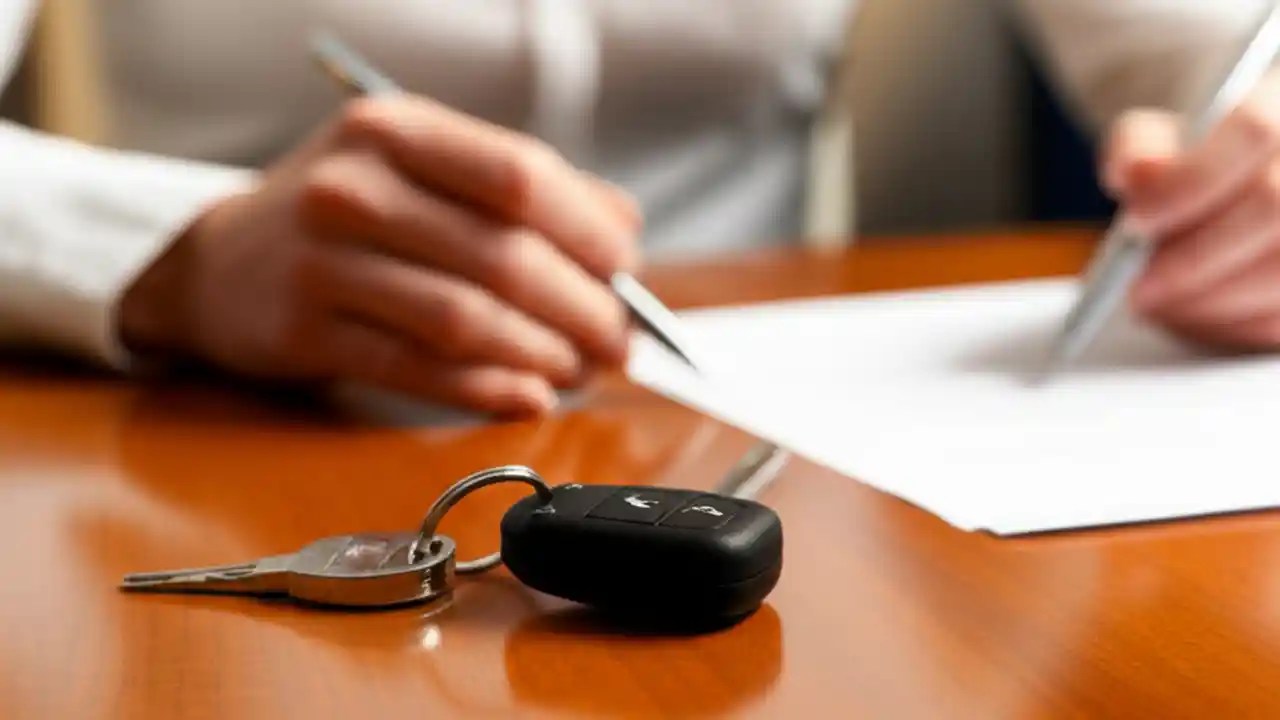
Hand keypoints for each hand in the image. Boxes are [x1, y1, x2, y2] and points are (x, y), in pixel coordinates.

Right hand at [119, 96, 640, 416]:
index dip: (589, 233)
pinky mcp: (306, 332)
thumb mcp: (422, 169)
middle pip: (503, 256)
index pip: (520, 177)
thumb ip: (524, 189)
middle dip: (581, 310)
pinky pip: (417, 369)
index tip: (628, 273)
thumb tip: (624, 234)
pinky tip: (526, 398)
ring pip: (464, 319)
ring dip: (541, 355)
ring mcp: (323, 261)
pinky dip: (486, 391)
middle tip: (617, 343)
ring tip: (577, 372)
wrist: (220, 263)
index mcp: (398, 131)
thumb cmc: (349, 216)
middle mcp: (354, 186)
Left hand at [1101, 69, 1279, 348]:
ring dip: (1209, 299)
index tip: (1137, 221)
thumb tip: (1133, 173)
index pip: (1254, 132)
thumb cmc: (1192, 167)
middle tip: (1138, 288)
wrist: (1228, 194)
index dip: (1191, 181)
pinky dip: (1229, 324)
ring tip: (1158, 303)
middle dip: (1195, 258)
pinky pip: (1279, 317)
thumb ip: (1137, 148)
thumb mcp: (1156, 141)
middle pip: (1274, 206)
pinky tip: (1192, 315)